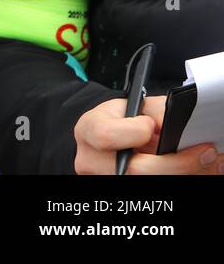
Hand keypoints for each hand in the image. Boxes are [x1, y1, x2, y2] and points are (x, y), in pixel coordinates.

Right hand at [74, 95, 220, 173]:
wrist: (106, 136)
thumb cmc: (120, 118)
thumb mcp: (134, 105)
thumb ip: (157, 111)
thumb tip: (178, 127)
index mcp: (89, 130)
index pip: (107, 136)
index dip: (135, 131)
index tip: (151, 126)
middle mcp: (91, 160)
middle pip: (136, 171)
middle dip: (176, 163)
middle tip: (204, 153)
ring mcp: (104, 179)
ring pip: (149, 182)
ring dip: (178, 172)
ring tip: (196, 160)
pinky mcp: (120, 189)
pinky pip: (152, 185)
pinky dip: (173, 176)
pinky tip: (182, 168)